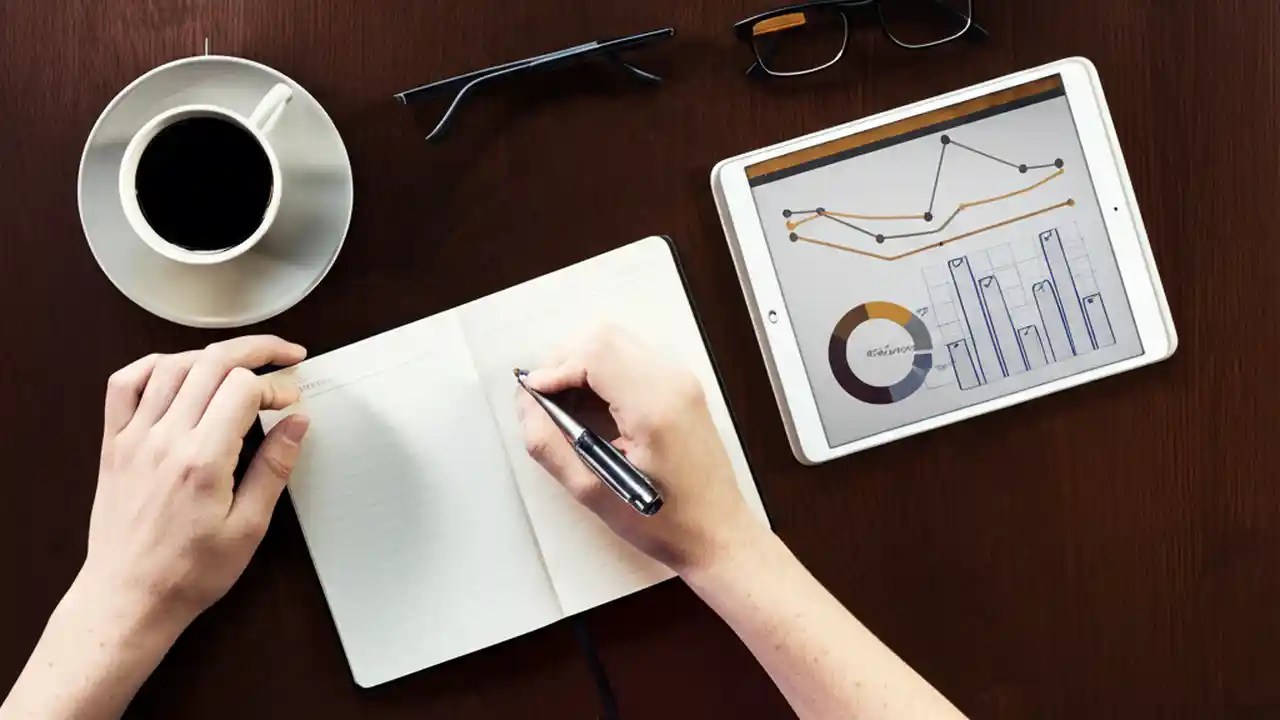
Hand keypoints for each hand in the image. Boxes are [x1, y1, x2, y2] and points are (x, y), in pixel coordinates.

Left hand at [80, 335, 310, 633]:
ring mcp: (134, 438)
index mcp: (202, 461)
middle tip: (283, 354)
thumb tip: (297, 423)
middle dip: (255, 350)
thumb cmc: (189, 572)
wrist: (128, 597)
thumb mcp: (249, 527)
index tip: (291, 400)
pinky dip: (154, 365)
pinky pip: (125, 384)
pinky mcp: (114, 444)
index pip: (242, 388)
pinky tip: (179, 370)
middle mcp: (165, 440)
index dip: (276, 385)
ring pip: (172, 365)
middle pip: (211, 362)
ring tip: (239, 365)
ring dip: (211, 355)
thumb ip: (274, 467)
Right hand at [517, 326, 763, 573]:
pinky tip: (591, 404)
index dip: (555, 369)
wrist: (717, 532)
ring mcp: (681, 380)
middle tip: (544, 398)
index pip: (595, 353)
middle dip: (564, 360)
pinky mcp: (681, 387)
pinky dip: (603, 369)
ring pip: (617, 341)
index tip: (534, 396)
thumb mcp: (593, 492)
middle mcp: (672, 382)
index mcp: (654, 407)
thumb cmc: (662, 522)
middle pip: (604, 336)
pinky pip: (632, 357)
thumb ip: (550, 445)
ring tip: (564, 403)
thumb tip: (526, 404)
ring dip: (582, 363)